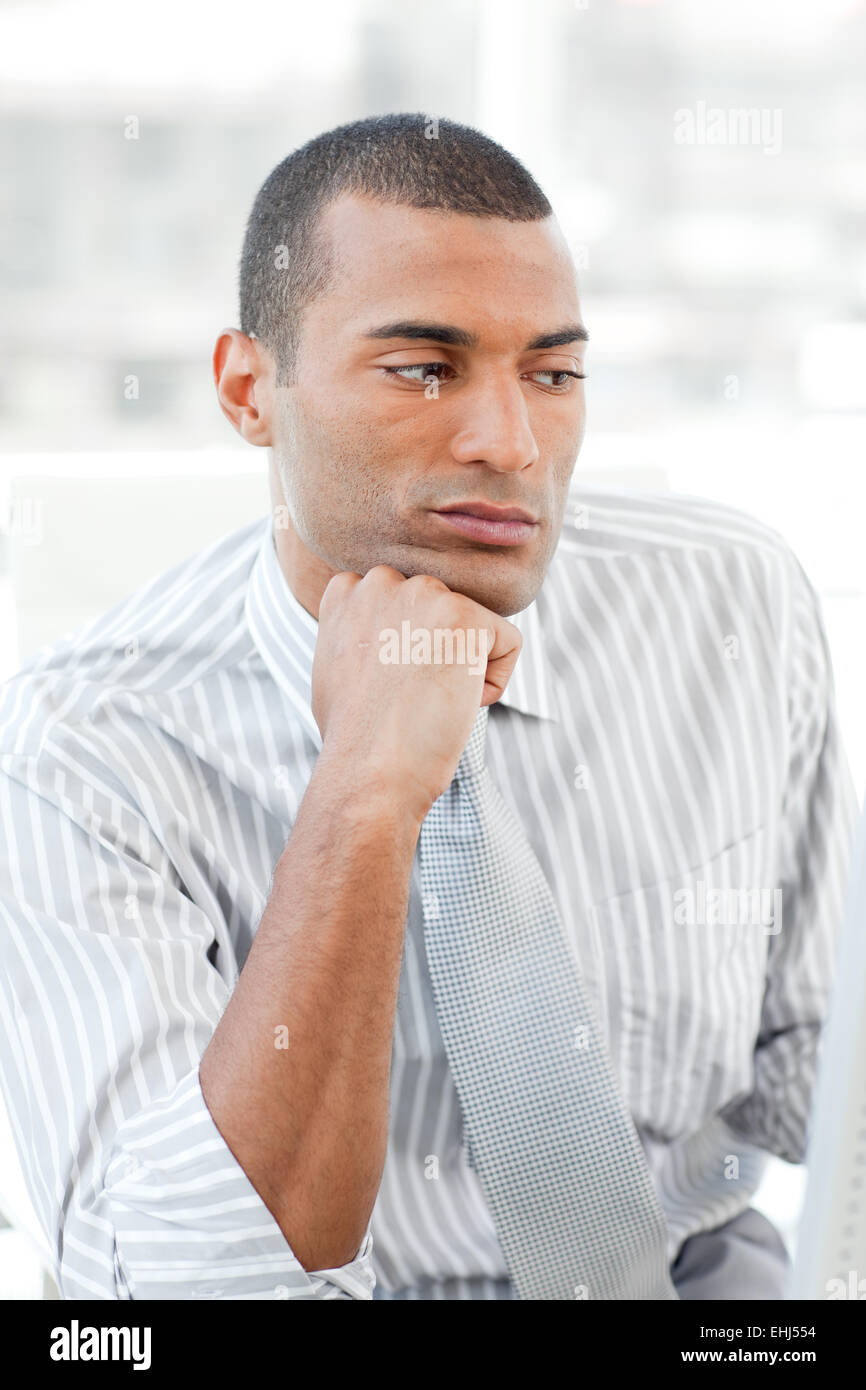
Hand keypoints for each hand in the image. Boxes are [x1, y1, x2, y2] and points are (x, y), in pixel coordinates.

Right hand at [310, 566, 521, 819]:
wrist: (369, 770)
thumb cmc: (354, 737)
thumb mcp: (338, 664)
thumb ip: (362, 629)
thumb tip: (391, 631)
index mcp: (349, 589)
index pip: (405, 601)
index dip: (407, 649)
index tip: (391, 685)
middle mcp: (383, 580)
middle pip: (442, 612)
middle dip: (438, 653)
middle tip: (410, 697)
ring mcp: (424, 594)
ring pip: (476, 627)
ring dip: (465, 667)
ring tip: (429, 701)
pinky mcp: (464, 615)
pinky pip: (508, 643)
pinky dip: (494, 683)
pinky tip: (457, 704)